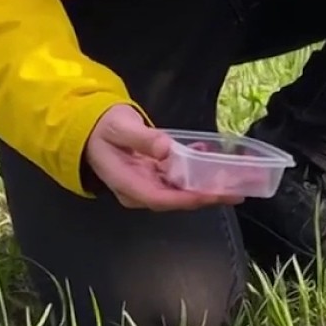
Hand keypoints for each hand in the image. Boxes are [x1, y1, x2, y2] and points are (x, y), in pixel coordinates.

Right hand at [83, 104, 242, 210]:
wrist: (89, 126)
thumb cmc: (101, 127)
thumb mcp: (119, 128)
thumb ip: (142, 139)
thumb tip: (166, 149)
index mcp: (127, 184)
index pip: (162, 199)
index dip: (190, 199)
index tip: (214, 194)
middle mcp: (139, 190)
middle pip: (176, 199)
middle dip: (208, 195)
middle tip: (237, 190)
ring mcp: (146, 184)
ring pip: (181, 190)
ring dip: (207, 184)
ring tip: (234, 177)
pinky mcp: (153, 175)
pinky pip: (178, 177)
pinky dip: (195, 170)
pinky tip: (207, 154)